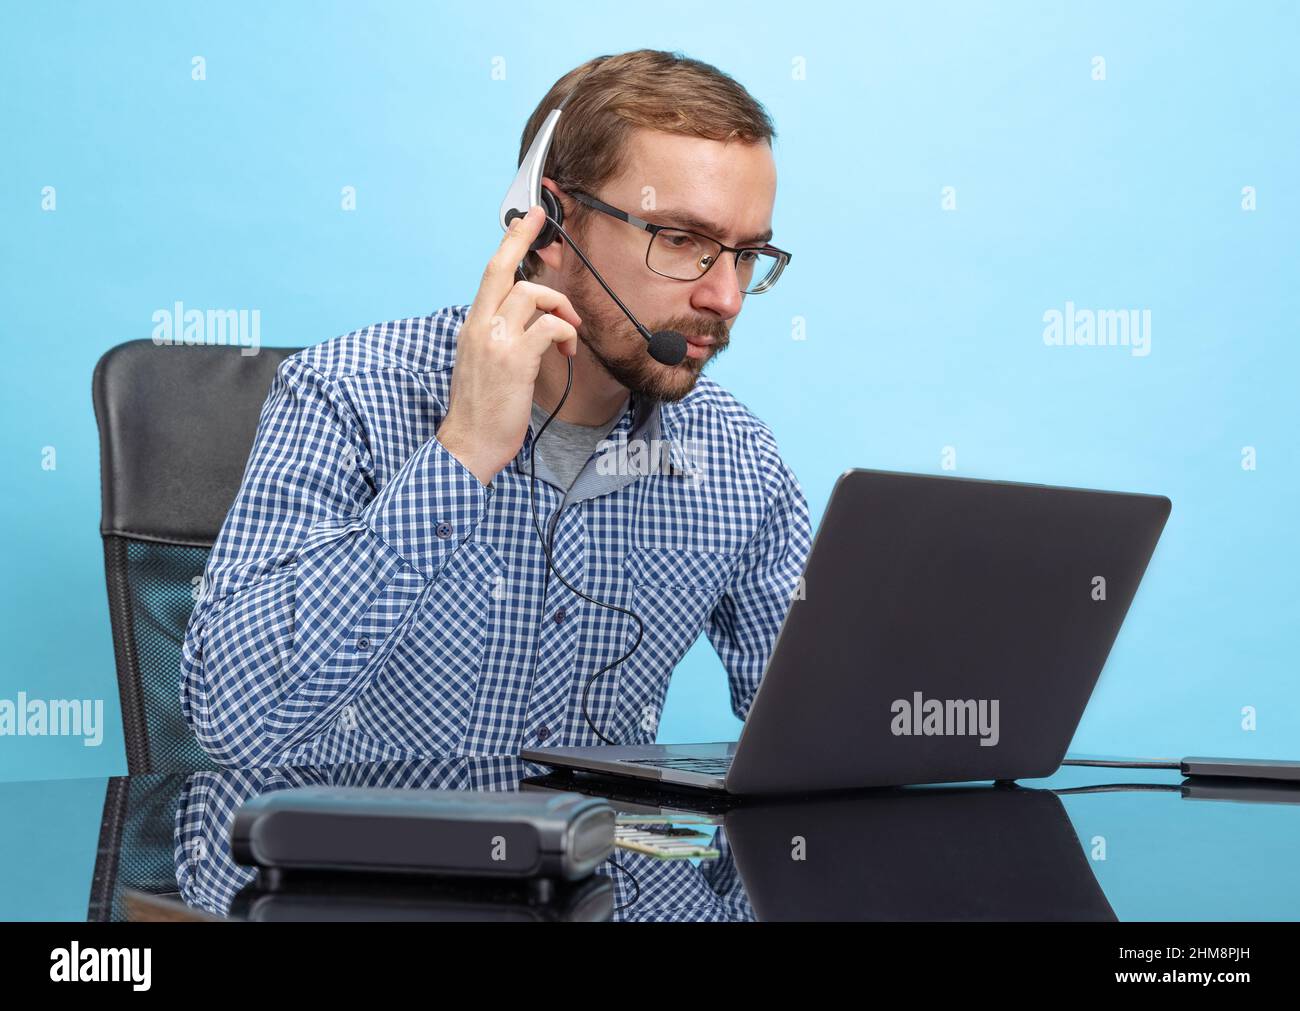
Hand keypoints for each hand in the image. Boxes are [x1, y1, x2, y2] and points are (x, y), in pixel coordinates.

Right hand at [435, 205, 581, 484]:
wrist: (469, 443)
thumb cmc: (480, 410)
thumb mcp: (482, 364)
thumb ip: (499, 338)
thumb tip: (527, 323)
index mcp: (472, 326)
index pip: (489, 274)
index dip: (509, 242)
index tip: (526, 220)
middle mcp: (479, 326)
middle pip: (502, 269)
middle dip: (523, 238)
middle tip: (542, 221)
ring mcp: (495, 340)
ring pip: (532, 294)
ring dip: (559, 307)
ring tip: (567, 333)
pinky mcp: (515, 359)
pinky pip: (548, 325)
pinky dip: (564, 332)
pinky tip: (566, 349)